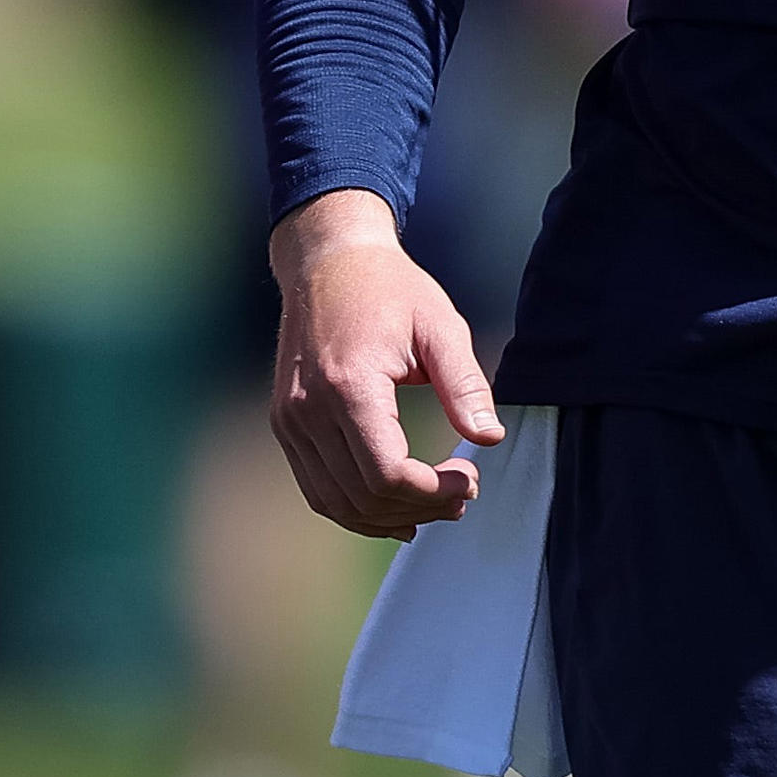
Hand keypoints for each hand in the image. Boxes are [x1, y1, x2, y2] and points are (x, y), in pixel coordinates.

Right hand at [268, 189, 503, 536]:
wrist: (327, 259)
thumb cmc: (388, 288)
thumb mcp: (440, 327)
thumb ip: (465, 385)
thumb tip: (490, 437)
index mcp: (349, 385)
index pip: (388, 474)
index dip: (435, 492)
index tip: (471, 478)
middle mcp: (309, 409)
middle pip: (364, 496)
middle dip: (421, 507)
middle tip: (462, 493)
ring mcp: (290, 419)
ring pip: (336, 503)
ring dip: (388, 516)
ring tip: (434, 505)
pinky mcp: (286, 423)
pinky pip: (316, 487)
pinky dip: (355, 507)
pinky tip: (393, 507)